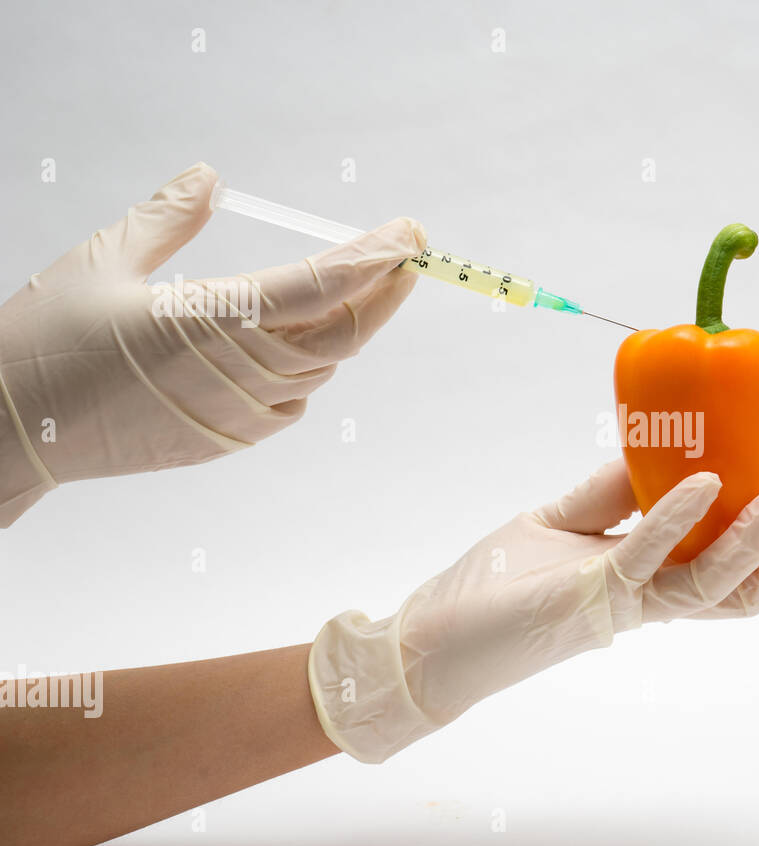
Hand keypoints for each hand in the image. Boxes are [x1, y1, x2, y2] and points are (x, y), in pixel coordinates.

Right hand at [0, 162, 425, 525]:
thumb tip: (209, 178)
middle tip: (402, 254)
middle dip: (381, 291)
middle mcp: (240, 374)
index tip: (406, 236)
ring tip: (356, 287)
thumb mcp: (103, 259)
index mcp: (215, 321)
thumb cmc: (46, 342)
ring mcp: (238, 415)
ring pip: (320, 368)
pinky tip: (301, 345)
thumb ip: (167, 217)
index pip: (321, 286)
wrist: (7, 432)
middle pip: (342, 332)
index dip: (372, 259)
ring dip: (345, 327)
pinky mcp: (226, 441)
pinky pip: (292, 402)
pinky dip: (309, 368)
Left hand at [309, 459, 758, 761]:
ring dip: (755, 543)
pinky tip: (706, 485)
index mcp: (646, 581)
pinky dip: (674, 520)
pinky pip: (641, 560)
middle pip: (740, 588)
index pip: (726, 565)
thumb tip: (658, 447)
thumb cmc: (497, 582)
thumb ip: (613, 491)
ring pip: (707, 584)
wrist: (431, 636)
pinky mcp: (586, 601)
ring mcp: (621, 604)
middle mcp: (645, 599)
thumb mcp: (564, 519)